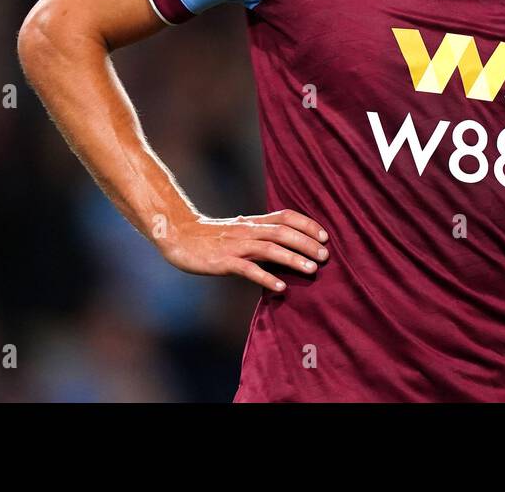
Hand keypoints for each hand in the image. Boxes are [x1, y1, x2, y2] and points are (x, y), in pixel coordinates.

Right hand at [156, 208, 328, 291]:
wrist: (178, 237)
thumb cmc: (212, 236)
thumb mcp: (239, 230)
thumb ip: (261, 234)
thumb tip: (288, 244)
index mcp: (253, 222)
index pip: (285, 216)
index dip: (307, 224)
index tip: (325, 236)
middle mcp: (247, 230)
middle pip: (282, 232)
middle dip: (306, 243)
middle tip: (325, 256)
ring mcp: (235, 245)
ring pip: (269, 248)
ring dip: (293, 259)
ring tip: (312, 270)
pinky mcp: (223, 262)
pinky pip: (248, 269)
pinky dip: (266, 277)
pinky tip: (281, 288)